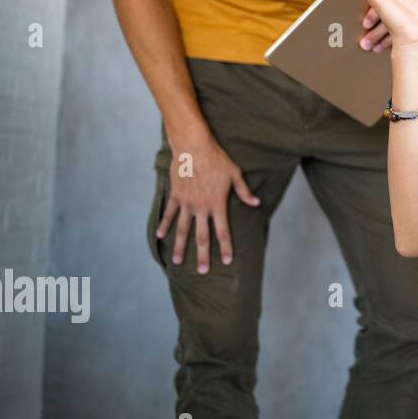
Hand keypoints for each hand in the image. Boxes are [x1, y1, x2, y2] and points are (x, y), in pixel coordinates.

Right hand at [155, 135, 259, 272]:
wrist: (194, 147)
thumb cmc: (217, 159)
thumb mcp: (235, 175)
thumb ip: (244, 192)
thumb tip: (257, 204)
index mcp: (217, 205)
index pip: (223, 232)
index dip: (226, 248)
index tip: (227, 261)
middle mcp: (201, 208)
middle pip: (202, 237)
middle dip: (203, 256)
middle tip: (202, 272)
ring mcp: (186, 203)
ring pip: (182, 230)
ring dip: (179, 247)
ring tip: (177, 262)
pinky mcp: (175, 195)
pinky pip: (169, 213)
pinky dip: (164, 225)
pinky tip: (160, 235)